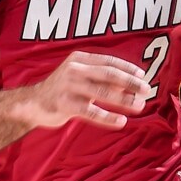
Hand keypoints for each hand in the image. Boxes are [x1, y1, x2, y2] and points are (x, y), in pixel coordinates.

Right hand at [20, 52, 150, 129]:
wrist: (32, 103)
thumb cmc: (63, 89)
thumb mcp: (81, 77)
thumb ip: (102, 78)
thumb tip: (130, 83)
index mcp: (80, 58)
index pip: (109, 61)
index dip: (128, 68)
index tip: (143, 75)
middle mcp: (74, 69)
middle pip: (109, 74)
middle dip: (130, 82)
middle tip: (147, 89)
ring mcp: (68, 86)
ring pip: (102, 93)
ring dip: (124, 100)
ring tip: (140, 105)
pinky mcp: (64, 104)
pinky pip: (91, 112)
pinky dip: (108, 117)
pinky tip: (121, 121)